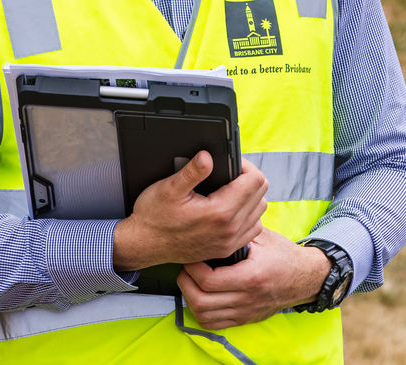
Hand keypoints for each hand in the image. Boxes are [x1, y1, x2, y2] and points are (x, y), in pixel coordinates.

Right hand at [112, 152, 266, 270]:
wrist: (144, 245)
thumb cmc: (154, 217)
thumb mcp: (169, 188)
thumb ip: (192, 171)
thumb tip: (207, 156)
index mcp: (220, 212)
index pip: (255, 181)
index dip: (245, 166)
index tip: (232, 163)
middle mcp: (229, 229)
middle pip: (261, 194)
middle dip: (249, 178)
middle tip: (231, 173)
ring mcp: (229, 242)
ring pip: (260, 212)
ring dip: (251, 197)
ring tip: (232, 189)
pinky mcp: (226, 250)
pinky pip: (253, 229)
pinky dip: (249, 215)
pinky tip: (233, 208)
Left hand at [177, 227, 331, 329]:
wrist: (306, 278)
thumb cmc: (284, 254)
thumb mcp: (263, 236)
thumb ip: (239, 231)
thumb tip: (214, 220)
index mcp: (251, 276)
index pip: (209, 280)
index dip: (192, 268)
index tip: (192, 254)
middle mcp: (247, 298)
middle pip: (201, 302)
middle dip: (185, 284)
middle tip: (185, 268)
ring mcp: (245, 311)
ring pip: (205, 316)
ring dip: (190, 299)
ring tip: (190, 282)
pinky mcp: (245, 319)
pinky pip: (214, 324)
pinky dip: (201, 313)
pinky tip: (200, 297)